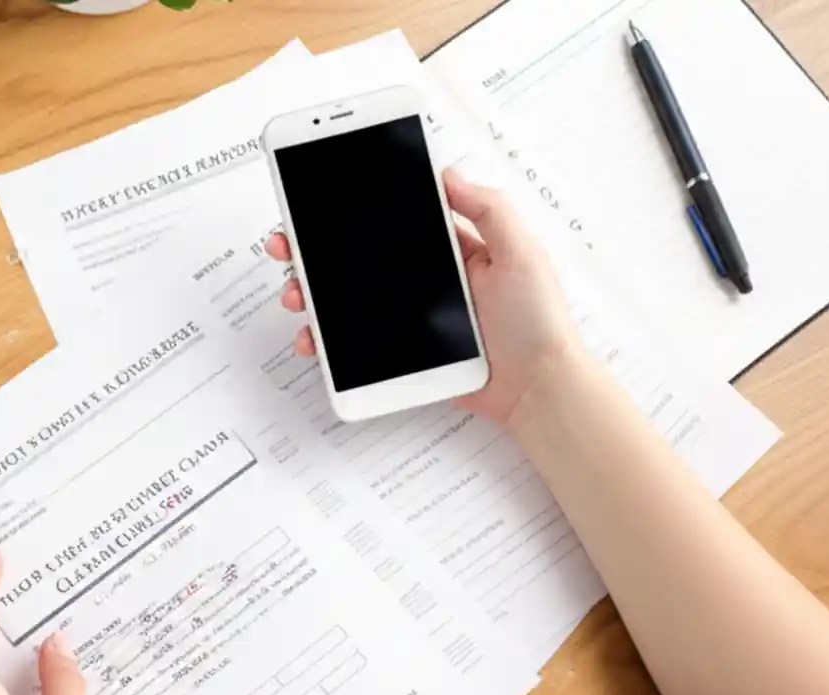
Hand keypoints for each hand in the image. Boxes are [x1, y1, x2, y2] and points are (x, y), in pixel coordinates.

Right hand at [266, 168, 581, 426]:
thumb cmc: (540, 321)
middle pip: (359, 255)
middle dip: (316, 247)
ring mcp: (411, 315)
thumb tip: (447, 173)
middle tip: (287, 243)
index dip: (358, 205)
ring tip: (295, 291)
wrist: (539, 388)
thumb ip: (488, 208)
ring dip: (313, 291)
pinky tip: (312, 338)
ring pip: (349, 298)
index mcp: (453, 246)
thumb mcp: (523, 251)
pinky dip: (328, 340)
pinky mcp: (404, 352)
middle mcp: (427, 277)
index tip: (322, 193)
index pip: (398, 215)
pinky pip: (357, 343)